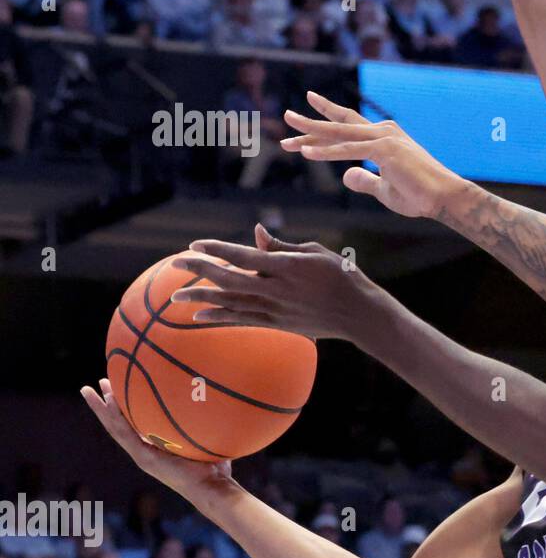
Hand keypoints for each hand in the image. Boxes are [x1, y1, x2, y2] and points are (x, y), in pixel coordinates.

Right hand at [80, 378, 231, 496]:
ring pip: (115, 427)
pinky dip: (113, 416)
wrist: (212, 489)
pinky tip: (106, 400)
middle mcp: (145, 452)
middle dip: (107, 405)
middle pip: (119, 425)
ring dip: (101, 408)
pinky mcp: (144, 457)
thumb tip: (219, 405)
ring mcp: (142, 456)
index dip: (124, 411)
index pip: (134, 427)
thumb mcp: (206, 443)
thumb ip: (204, 428)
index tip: (117, 394)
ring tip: (87, 390)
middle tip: (97, 385)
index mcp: (156, 450)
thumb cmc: (216, 469)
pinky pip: (125, 432)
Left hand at [169, 224, 380, 342]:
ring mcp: (276, 309)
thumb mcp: (315, 252)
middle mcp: (278, 289)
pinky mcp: (278, 324)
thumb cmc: (342, 276)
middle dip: (200, 271)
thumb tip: (257, 233)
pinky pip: (242, 321)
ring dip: (201, 299)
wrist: (359, 314)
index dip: (217, 250)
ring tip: (175, 298)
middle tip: (175, 263)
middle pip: (230, 280)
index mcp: (287, 267)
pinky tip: (199, 318)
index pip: (244, 256)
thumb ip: (282, 246)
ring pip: (231, 303)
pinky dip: (219, 318)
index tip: (195, 245)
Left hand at [281, 90, 465, 218]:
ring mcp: (384, 139)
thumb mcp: (384, 189)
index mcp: (384, 137)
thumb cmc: (420, 195)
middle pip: (339, 125)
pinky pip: (348, 151)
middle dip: (311, 124)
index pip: (350, 123)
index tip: (309, 104)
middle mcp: (383, 131)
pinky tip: (306, 153)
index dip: (328, 114)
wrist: (444, 197)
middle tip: (287, 117)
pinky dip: (326, 152)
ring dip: (311, 134)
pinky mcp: (384, 151)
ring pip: (339, 134)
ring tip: (288, 136)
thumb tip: (346, 176)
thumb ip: (365, 180)